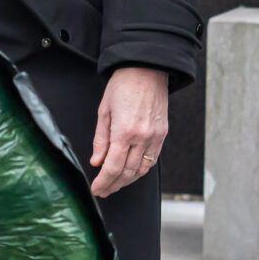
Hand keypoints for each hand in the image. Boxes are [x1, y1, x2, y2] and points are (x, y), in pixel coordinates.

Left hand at [91, 66, 169, 197]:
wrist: (147, 68)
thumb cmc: (123, 85)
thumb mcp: (104, 110)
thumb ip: (100, 139)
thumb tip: (97, 161)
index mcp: (124, 131)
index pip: (112, 168)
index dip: (103, 183)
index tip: (96, 189)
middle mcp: (142, 137)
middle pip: (127, 173)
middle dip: (113, 185)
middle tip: (103, 190)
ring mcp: (155, 137)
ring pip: (141, 170)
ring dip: (127, 180)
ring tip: (116, 184)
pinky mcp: (162, 134)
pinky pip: (153, 160)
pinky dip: (142, 170)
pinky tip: (132, 172)